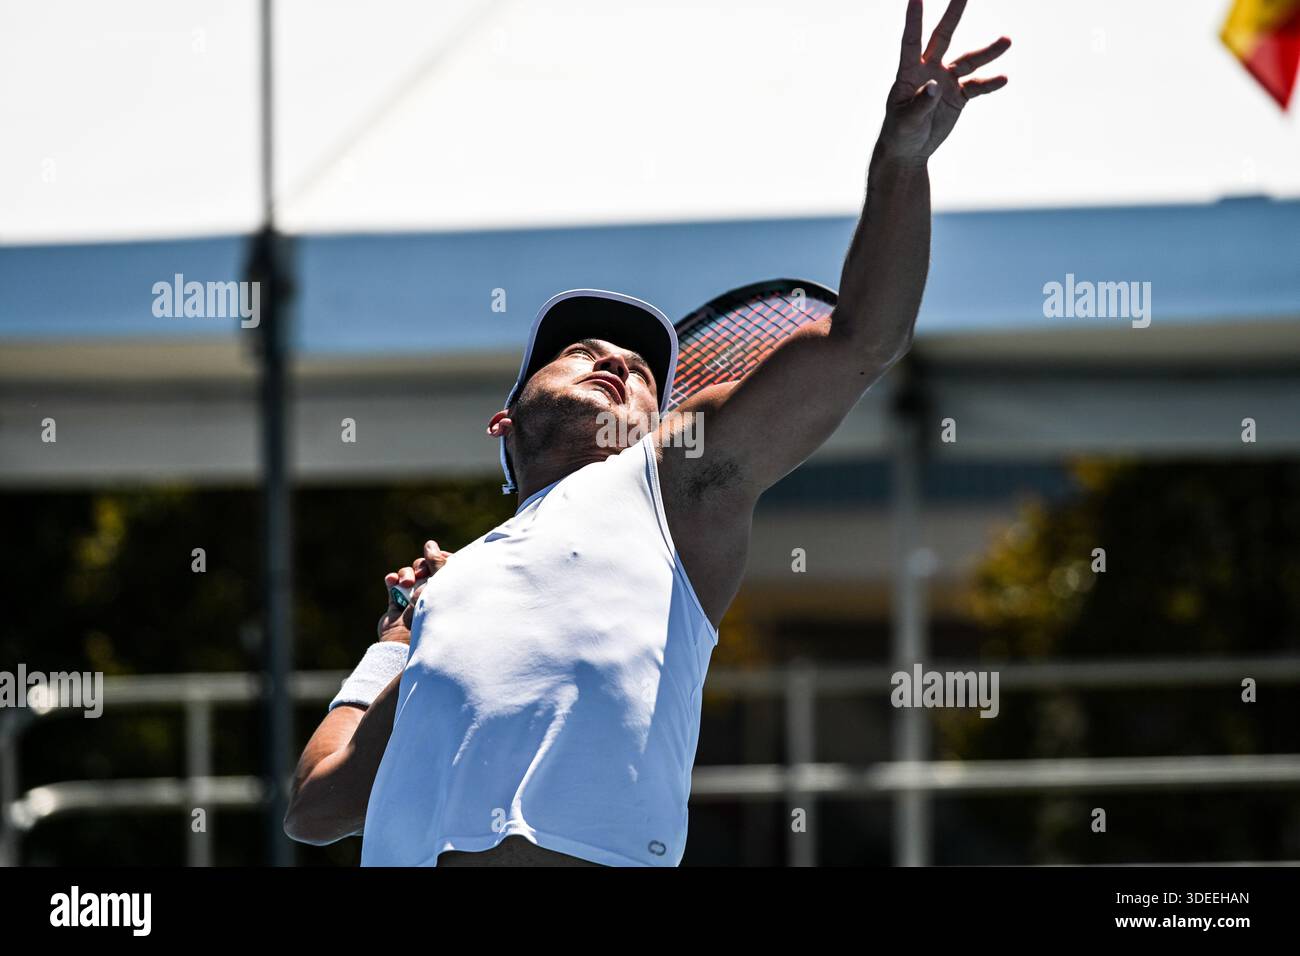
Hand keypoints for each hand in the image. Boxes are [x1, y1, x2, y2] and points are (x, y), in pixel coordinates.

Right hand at [376, 539, 451, 641]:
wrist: (406, 644)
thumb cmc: (430, 616)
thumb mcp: (438, 587)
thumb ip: (438, 564)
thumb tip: (430, 545)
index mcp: (447, 592)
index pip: (445, 566)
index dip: (440, 558)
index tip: (438, 555)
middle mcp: (431, 595)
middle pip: (425, 568)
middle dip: (421, 567)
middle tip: (421, 574)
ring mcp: (412, 600)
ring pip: (408, 574)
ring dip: (405, 574)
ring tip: (405, 584)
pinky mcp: (396, 605)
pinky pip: (392, 584)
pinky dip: (391, 580)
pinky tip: (392, 581)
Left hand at [879, 0, 1009, 164]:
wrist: (909, 151)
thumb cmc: (900, 134)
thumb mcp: (906, 121)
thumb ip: (920, 103)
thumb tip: (935, 85)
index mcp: (908, 73)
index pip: (911, 42)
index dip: (914, 20)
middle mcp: (929, 70)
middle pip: (943, 37)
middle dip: (953, 15)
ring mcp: (945, 81)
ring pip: (968, 61)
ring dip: (987, 52)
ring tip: (1007, 41)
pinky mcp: (957, 95)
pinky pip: (977, 86)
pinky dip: (990, 83)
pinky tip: (1003, 79)